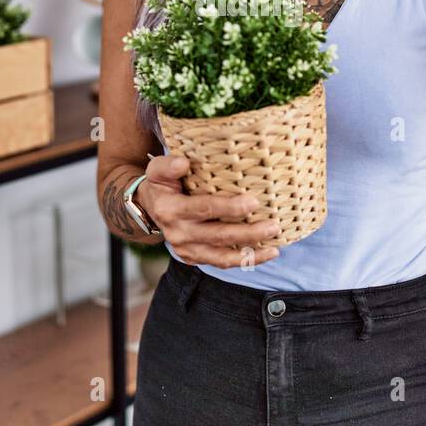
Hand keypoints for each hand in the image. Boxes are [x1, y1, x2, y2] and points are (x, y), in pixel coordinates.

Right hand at [138, 154, 281, 268]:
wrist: (150, 208)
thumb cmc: (162, 184)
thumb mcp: (158, 170)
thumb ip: (169, 165)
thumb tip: (184, 163)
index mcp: (170, 209)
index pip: (204, 209)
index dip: (230, 207)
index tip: (254, 202)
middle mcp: (178, 233)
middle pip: (218, 236)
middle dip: (248, 233)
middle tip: (274, 226)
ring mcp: (186, 249)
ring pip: (222, 257)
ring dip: (251, 254)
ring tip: (275, 248)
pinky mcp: (194, 258)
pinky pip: (222, 262)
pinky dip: (245, 260)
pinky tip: (266, 254)